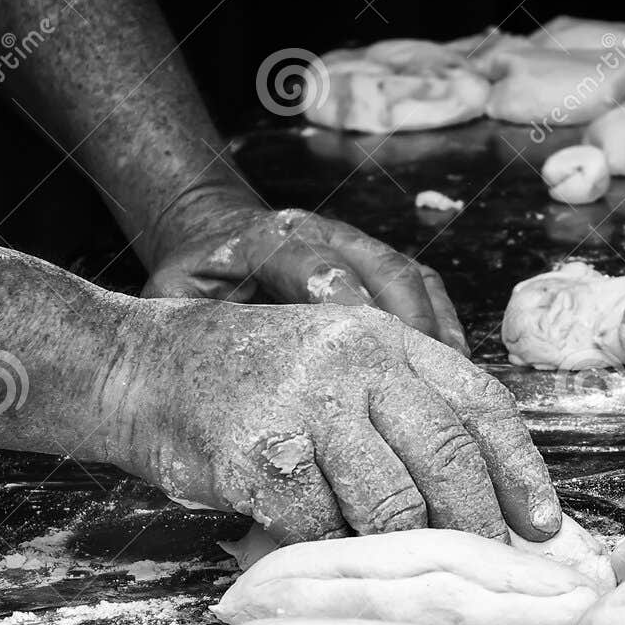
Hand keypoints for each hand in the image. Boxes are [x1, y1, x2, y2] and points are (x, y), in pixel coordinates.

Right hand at [99, 300, 558, 543]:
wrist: (141, 371)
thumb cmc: (247, 384)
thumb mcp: (333, 365)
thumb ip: (396, 413)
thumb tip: (478, 503)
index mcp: (386, 340)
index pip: (479, 403)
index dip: (522, 470)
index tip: (547, 526)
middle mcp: (355, 363)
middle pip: (448, 456)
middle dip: (477, 525)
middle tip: (488, 572)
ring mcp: (307, 405)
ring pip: (390, 503)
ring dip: (402, 550)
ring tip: (404, 576)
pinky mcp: (260, 453)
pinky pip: (321, 528)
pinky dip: (328, 555)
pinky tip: (321, 559)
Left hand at [143, 191, 467, 353]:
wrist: (215, 239)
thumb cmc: (196, 281)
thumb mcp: (172, 297)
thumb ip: (184, 328)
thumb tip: (199, 385)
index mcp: (267, 238)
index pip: (314, 264)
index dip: (343, 303)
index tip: (366, 348)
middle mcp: (324, 234)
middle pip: (382, 267)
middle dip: (408, 324)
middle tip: (419, 383)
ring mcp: (360, 247)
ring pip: (413, 279)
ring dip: (434, 333)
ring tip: (446, 390)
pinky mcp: (383, 265)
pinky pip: (428, 291)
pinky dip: (445, 331)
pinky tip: (452, 377)